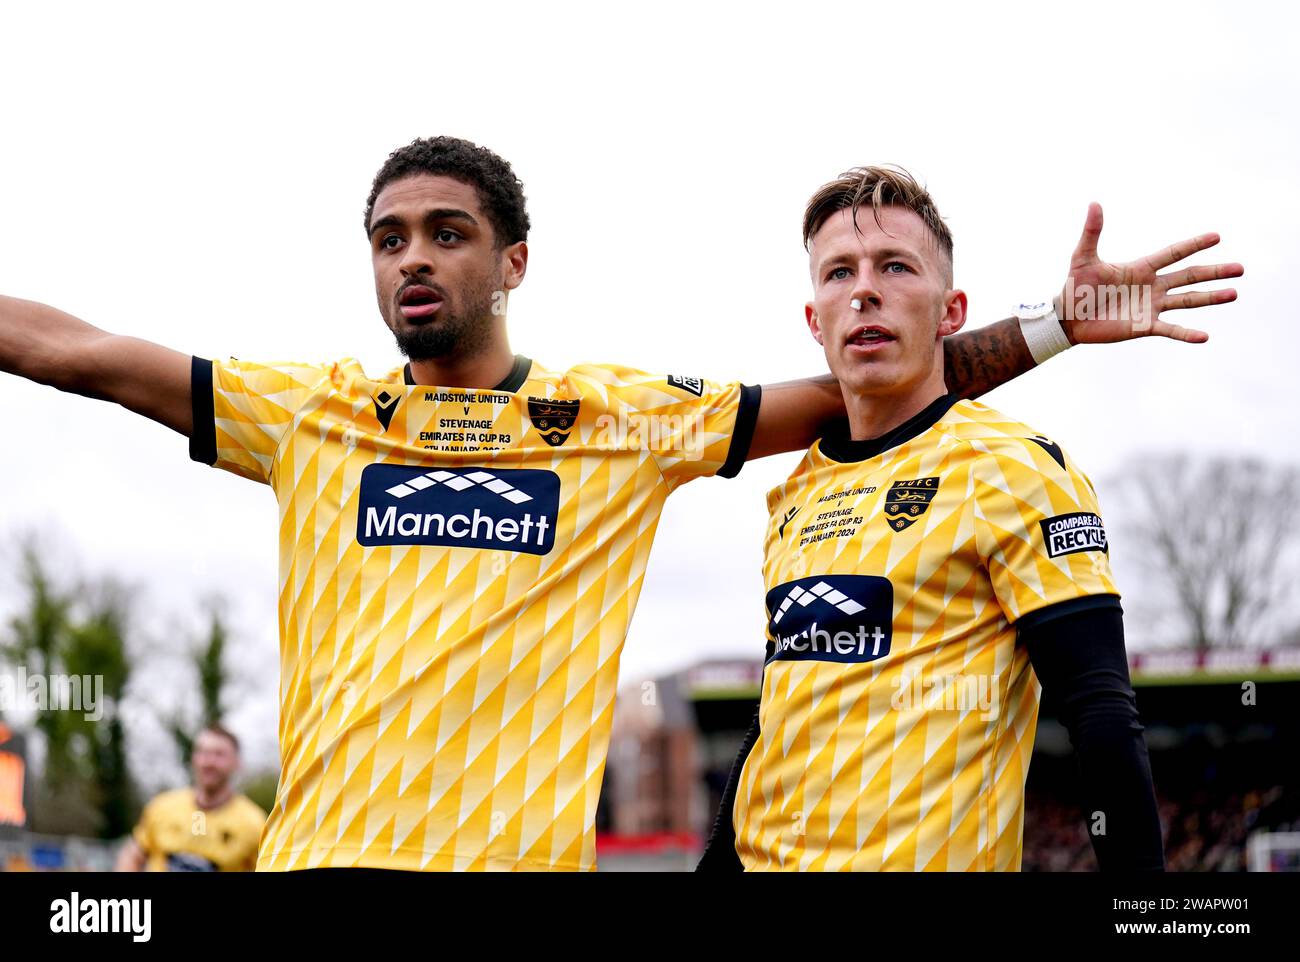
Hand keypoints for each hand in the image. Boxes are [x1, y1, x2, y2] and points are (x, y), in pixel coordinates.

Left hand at [1056, 203, 1241, 344]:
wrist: (1067, 318)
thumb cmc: (1075, 286)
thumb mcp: (1083, 257)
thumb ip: (1092, 232)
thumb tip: (1094, 203)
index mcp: (1141, 268)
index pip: (1173, 253)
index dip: (1193, 245)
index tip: (1216, 237)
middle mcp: (1152, 286)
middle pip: (1189, 276)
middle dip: (1214, 272)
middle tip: (1240, 269)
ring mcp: (1151, 307)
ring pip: (1187, 300)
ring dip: (1210, 297)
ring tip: (1234, 294)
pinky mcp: (1144, 327)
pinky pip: (1170, 329)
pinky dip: (1186, 333)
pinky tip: (1204, 336)